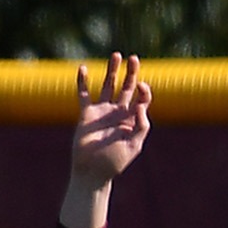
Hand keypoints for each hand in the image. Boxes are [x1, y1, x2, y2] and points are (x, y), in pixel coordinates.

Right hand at [68, 52, 152, 190]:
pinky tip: (83, 68)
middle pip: (127, 87)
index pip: (142, 98)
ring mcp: (102, 112)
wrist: (91, 173)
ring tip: (116, 55)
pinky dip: (82, 82)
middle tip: (134, 58)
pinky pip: (84, 94)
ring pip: (108, 86)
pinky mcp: (86, 114)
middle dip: (132, 73)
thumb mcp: (134, 146)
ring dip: (112, 71)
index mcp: (132, 120)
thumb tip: (142, 104)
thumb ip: (141, 126)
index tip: (141, 89)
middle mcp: (118, 113)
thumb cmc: (114, 163)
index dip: (144, 90)